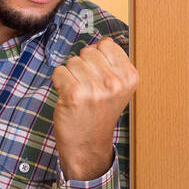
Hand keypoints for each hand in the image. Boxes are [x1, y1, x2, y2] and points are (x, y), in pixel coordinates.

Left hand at [51, 38, 138, 180]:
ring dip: (71, 75)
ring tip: (79, 94)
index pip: (106, 44)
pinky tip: (67, 97)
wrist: (88, 146)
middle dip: (83, 66)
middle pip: (88, 51)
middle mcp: (115, 82)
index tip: (98, 75)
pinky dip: (58, 82)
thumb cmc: (99, 115)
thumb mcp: (118, 89)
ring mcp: (95, 89)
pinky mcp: (75, 94)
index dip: (97, 57)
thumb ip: (113, 65)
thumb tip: (101, 43)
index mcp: (130, 77)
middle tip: (87, 88)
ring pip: (73, 61)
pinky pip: (59, 71)